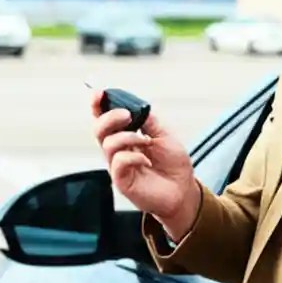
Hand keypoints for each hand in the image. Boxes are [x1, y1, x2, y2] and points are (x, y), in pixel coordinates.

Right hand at [91, 90, 199, 237]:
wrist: (183, 190)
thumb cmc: (173, 164)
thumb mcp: (165, 134)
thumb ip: (148, 120)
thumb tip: (135, 106)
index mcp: (125, 136)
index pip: (104, 118)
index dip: (97, 105)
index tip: (99, 92)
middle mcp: (117, 150)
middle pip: (98, 129)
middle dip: (109, 117)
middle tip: (127, 115)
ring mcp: (118, 166)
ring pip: (108, 144)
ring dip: (127, 136)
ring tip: (146, 141)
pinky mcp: (122, 181)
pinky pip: (119, 162)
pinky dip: (134, 156)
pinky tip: (147, 159)